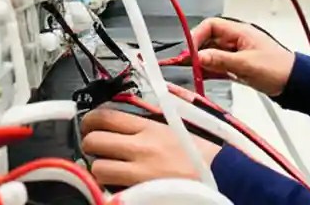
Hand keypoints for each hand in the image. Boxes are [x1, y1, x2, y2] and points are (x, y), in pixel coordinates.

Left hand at [81, 108, 220, 187]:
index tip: (88, 125)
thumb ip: (145, 125)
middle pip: (93, 140)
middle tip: (95, 149)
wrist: (222, 176)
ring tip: (108, 170)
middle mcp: (140, 147)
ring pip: (97, 168)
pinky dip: (112, 189)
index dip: (89, 121)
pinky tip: (119, 186)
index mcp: (149, 128)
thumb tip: (122, 123)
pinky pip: (113, 190)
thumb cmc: (200, 156)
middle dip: (89, 145)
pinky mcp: (140, 192)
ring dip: (99, 169)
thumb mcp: (173, 128)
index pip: (105, 116)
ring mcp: (138, 172)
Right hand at [186, 17, 295, 96]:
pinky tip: (202, 76)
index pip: (211, 26)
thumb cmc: (277, 68)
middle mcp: (236, 40)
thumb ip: (221, 60)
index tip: (190, 51)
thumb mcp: (246, 64)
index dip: (197, 35)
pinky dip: (209, 70)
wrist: (294, 83)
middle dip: (196, 51)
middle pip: (208, 40)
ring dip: (201, 62)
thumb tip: (199, 57)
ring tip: (191, 71)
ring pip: (212, 54)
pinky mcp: (237, 66)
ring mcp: (236, 53)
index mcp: (239, 32)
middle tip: (187, 63)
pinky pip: (218, 65)